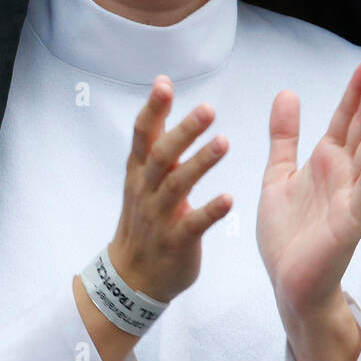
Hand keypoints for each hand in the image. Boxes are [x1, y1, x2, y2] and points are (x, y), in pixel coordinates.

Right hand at [108, 75, 231, 303]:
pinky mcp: (176, 242)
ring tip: (223, 142)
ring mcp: (159, 217)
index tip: (164, 83)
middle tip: (208, 109)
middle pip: (162, 155)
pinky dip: (211, 212)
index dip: (152, 109)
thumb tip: (162, 91)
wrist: (131, 277)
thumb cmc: (144, 219)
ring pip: (177, 186)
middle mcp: (146, 190)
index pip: (142, 134)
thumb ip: (155, 138)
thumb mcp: (142, 177)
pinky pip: (194, 225)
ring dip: (200, 163)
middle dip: (184, 131)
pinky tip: (229, 199)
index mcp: (140, 172)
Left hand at [257, 54, 360, 317]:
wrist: (289, 283)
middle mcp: (343, 171)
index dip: (358, 88)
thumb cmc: (287, 234)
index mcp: (325, 160)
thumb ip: (284, 136)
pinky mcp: (353, 216)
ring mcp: (352, 192)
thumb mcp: (277, 175)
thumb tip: (287, 92)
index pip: (345, 116)